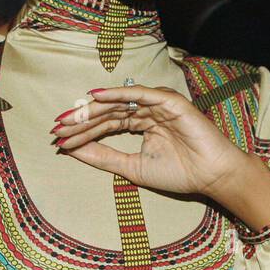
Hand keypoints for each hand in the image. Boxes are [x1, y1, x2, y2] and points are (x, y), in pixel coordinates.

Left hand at [50, 85, 248, 198]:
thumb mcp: (132, 167)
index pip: (106, 124)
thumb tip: (72, 150)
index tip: (58, 139)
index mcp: (141, 125)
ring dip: (93, 110)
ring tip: (71, 118)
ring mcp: (158, 105)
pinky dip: (119, 94)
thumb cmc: (180, 173)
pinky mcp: (170, 101)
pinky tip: (96, 96)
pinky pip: (140, 95)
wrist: (211, 176)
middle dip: (82, 120)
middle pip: (108, 112)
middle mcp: (147, 112)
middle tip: (57, 127)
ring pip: (120, 103)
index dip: (82, 131)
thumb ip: (104, 157)